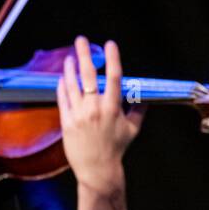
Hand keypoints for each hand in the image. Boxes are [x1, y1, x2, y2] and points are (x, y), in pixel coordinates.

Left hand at [57, 36, 144, 195]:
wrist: (98, 170)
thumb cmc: (117, 149)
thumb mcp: (132, 130)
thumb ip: (138, 111)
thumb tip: (145, 98)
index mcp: (113, 108)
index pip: (113, 77)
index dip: (112, 58)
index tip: (109, 44)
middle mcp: (96, 108)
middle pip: (89, 75)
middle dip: (85, 54)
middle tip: (81, 39)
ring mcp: (79, 114)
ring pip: (72, 84)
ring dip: (70, 68)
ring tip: (70, 57)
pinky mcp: (67, 122)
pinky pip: (63, 98)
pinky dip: (63, 86)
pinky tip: (63, 78)